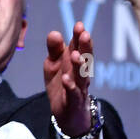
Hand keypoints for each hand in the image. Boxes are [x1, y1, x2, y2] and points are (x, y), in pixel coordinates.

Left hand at [44, 20, 93, 136]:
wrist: (67, 114)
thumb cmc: (61, 85)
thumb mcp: (54, 65)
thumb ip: (54, 50)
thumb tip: (54, 32)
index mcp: (75, 63)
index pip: (79, 47)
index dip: (79, 36)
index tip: (79, 24)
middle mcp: (80, 74)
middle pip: (85, 58)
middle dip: (85, 46)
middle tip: (84, 34)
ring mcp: (79, 88)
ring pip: (81, 75)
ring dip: (79, 65)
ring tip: (75, 55)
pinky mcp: (73, 102)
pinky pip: (73, 93)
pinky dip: (71, 86)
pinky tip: (67, 79)